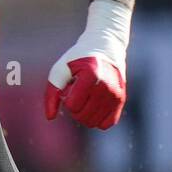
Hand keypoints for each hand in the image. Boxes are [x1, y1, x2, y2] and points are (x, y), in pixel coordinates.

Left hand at [44, 0, 129, 129]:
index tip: (70, 84)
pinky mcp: (121, 100)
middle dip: (73, 107)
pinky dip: (97, 119)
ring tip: (86, 95)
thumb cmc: (78, 58)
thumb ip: (52, 94)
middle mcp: (106, 86)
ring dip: (83, 113)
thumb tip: (50, 118)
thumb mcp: (60, 70)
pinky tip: (94, 104)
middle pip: (81, 116)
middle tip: (77, 90)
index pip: (72, 105)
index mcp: (91, 75)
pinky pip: (106, 124)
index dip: (66, 96)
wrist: (105, 46)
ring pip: (92, 122)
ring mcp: (115, 94)